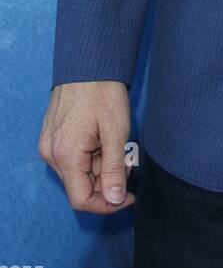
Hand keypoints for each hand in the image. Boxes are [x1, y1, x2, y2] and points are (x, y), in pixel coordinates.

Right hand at [38, 81, 134, 212]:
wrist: (88, 62)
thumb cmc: (104, 93)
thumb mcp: (116, 133)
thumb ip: (114, 169)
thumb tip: (114, 200)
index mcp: (66, 156)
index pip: (81, 200)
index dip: (106, 204)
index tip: (128, 196)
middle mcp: (51, 154)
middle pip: (80, 186)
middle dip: (107, 180)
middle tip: (127, 159)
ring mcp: (49, 145)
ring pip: (78, 172)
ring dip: (100, 167)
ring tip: (117, 145)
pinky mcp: (52, 136)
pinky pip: (72, 158)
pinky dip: (91, 156)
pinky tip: (105, 139)